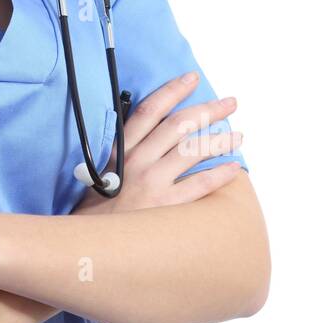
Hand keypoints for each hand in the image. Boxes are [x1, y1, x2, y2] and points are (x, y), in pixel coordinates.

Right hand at [73, 72, 243, 215]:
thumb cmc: (93, 210)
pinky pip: (198, 186)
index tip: (192, 79)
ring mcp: (151, 183)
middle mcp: (137, 160)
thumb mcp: (97, 172)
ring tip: (238, 135)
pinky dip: (219, 174)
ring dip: (219, 139)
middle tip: (230, 103)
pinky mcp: (163, 207)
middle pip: (179, 125)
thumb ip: (121, 153)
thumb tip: (146, 135)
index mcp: (120, 148)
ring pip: (192, 151)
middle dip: (208, 109)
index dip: (172, 91)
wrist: (84, 244)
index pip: (149, 110)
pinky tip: (234, 168)